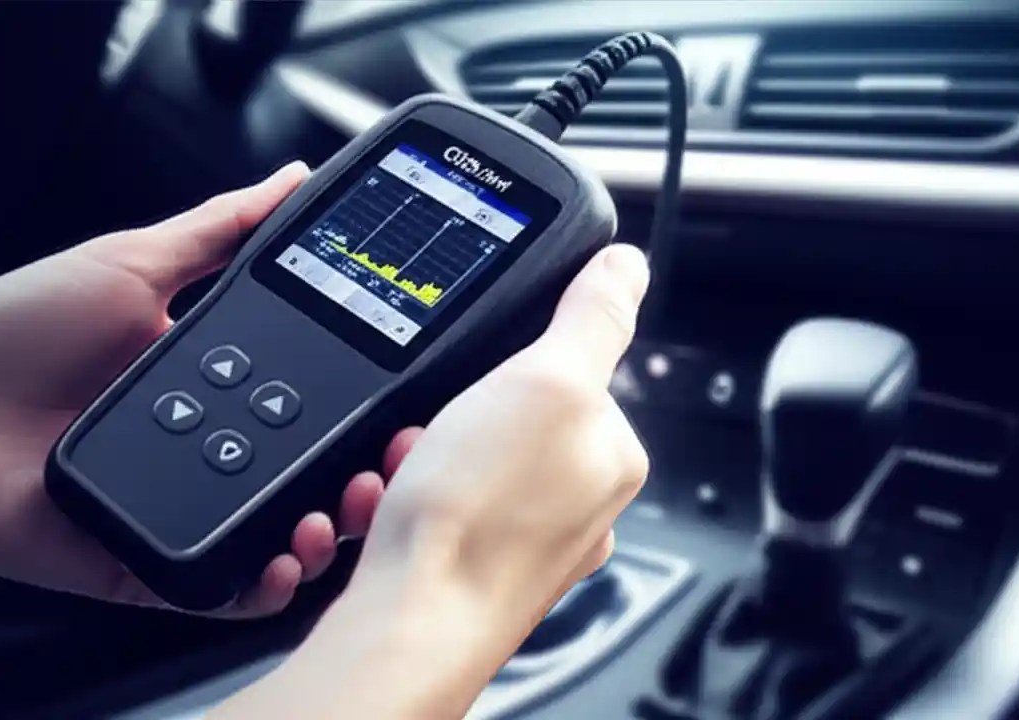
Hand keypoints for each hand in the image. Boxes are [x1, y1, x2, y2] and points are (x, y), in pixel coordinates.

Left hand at [0, 163, 398, 617]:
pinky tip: (285, 557)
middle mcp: (212, 452)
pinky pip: (221, 590)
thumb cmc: (10, 330)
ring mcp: (184, 508)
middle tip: (384, 466)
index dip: (365, 414)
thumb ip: (220, 228)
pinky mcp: (146, 562)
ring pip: (282, 536)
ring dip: (328, 533)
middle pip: (312, 477)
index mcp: (219, 385)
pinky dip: (263, 584)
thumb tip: (292, 180)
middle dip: (365, 479)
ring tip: (337, 509)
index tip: (403, 409)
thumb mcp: (132, 264)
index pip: (313, 406)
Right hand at [221, 244, 651, 718]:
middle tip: (433, 430)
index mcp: (613, 455)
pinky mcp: (473, 569)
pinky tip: (391, 507)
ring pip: (458, 458)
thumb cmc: (478, 519)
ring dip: (420, 452)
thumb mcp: (548, 381)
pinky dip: (403, 497)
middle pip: (503, 414)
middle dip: (452, 411)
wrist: (405, 626)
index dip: (504, 363)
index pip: (567, 370)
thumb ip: (592, 319)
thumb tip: (627, 267)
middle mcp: (580, 504)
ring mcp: (526, 542)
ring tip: (407, 473)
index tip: (476, 381)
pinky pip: (430, 505)